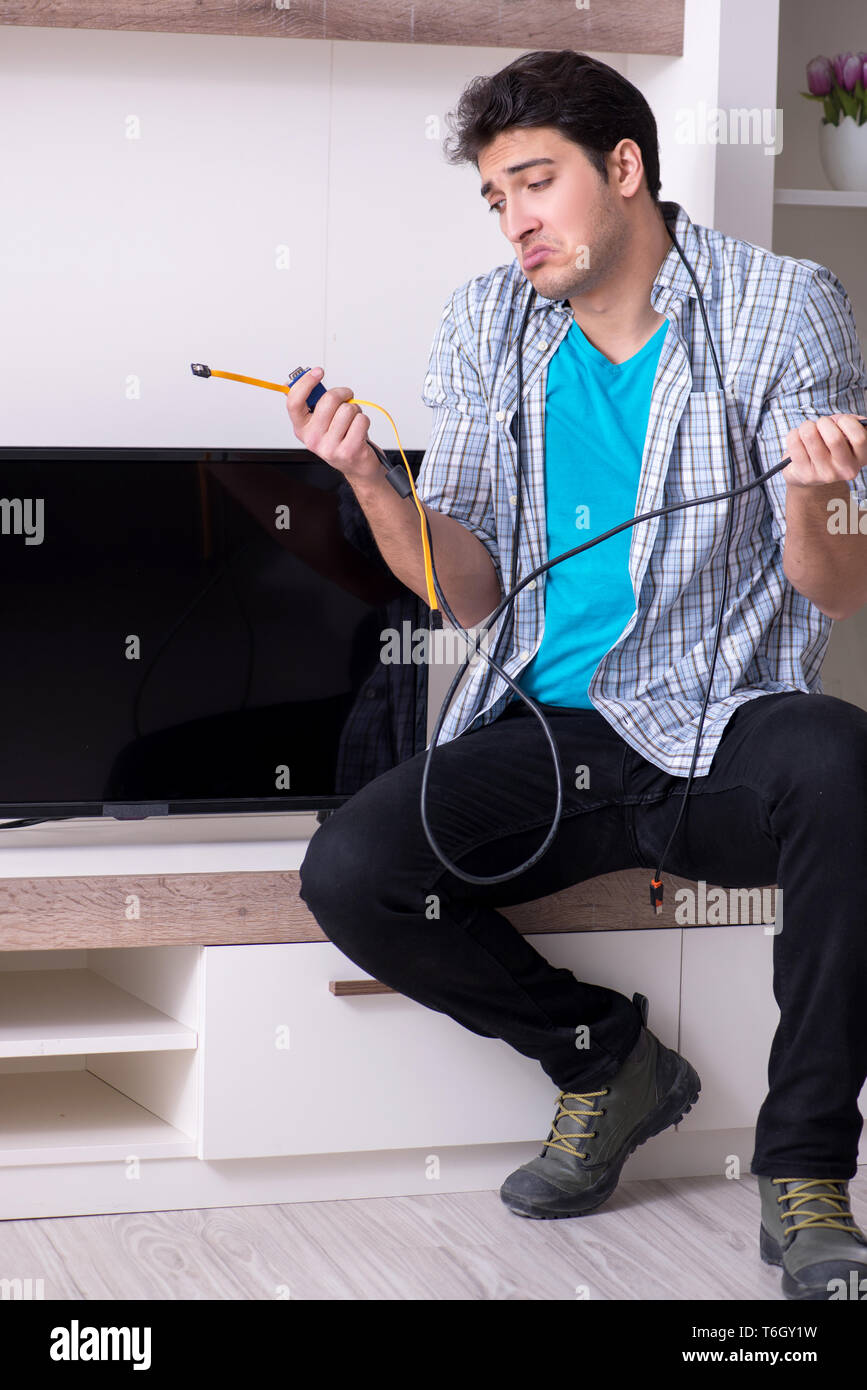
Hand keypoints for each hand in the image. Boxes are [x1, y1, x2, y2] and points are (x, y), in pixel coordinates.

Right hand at [285, 368, 380, 483]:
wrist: (357, 466)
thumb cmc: (341, 438)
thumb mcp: (321, 421)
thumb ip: (312, 400)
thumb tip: (303, 377)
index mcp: (301, 428)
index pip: (294, 402)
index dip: (305, 382)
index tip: (318, 372)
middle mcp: (312, 439)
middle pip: (329, 400)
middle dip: (343, 394)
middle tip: (347, 398)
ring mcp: (330, 447)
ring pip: (348, 409)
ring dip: (355, 410)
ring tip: (352, 421)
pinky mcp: (348, 451)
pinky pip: (361, 420)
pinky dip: (364, 421)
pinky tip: (359, 431)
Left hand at [783, 413, 866, 487]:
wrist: (809, 473)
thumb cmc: (829, 446)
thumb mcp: (844, 434)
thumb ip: (848, 423)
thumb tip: (839, 419)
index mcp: (861, 457)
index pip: (859, 437)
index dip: (846, 421)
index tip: (839, 421)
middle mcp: (846, 469)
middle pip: (834, 438)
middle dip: (824, 422)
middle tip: (821, 424)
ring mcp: (825, 474)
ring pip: (810, 435)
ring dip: (807, 426)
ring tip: (807, 429)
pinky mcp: (805, 475)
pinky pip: (794, 442)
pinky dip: (793, 434)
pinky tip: (797, 438)